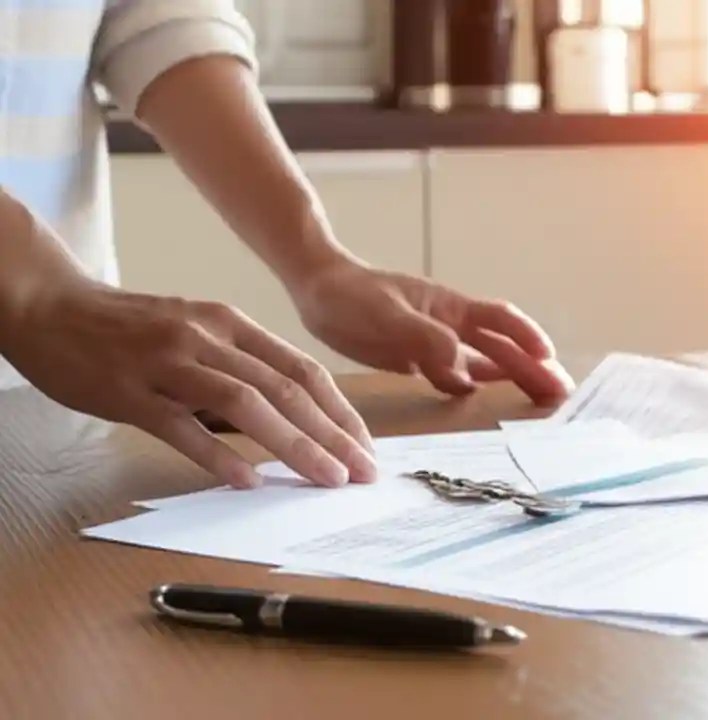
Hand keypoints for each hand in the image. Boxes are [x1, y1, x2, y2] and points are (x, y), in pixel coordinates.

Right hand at [0, 278, 376, 488]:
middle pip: (285, 389)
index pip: (304, 370)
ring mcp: (168, 362)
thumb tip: (291, 416)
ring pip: (245, 405)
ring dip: (294, 445)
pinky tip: (246, 481)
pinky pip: (180, 426)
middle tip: (362, 473)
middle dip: (333, 435)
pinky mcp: (129, 391)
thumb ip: (241, 367)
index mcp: (231, 324)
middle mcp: (208, 338)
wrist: (49, 305)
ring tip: (326, 479)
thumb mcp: (197, 331)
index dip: (342, 412)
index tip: (365, 448)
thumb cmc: (130, 329)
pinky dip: (217, 454)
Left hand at [288, 259, 573, 404]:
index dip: (527, 338)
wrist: (316, 289)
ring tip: (540, 399)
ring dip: (511, 378)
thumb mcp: (386, 316)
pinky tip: (484, 398)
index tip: (549, 359)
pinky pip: (454, 373)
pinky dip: (475, 385)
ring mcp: (435, 341)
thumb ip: (424, 340)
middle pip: (501, 347)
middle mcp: (450, 325)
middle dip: (532, 367)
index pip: (500, 321)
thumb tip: (462, 372)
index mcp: (449, 308)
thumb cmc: (350, 294)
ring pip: (484, 361)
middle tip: (560, 394)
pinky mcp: (417, 357)